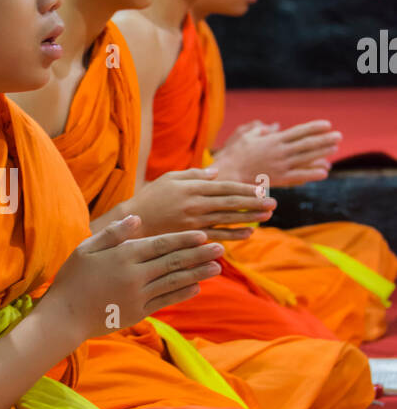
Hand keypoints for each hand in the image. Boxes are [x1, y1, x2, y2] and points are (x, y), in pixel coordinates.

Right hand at [45, 214, 223, 340]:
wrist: (64, 317)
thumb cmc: (72, 279)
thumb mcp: (86, 249)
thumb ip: (113, 234)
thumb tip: (137, 219)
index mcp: (124, 255)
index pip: (162, 244)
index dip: (184, 239)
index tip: (203, 235)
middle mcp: (135, 275)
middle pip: (174, 262)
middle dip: (199, 254)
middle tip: (220, 247)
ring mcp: (139, 295)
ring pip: (175, 281)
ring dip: (198, 273)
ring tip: (217, 266)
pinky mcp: (139, 312)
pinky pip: (167, 299)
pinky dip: (183, 292)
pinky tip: (197, 286)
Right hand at [132, 167, 276, 240]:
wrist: (133, 221)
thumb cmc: (150, 197)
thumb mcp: (170, 178)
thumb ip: (194, 174)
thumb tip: (217, 173)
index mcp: (192, 187)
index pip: (224, 186)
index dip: (245, 188)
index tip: (262, 188)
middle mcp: (196, 204)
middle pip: (230, 202)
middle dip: (254, 202)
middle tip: (273, 202)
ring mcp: (194, 221)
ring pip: (227, 218)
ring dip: (249, 217)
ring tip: (267, 216)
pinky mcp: (191, 235)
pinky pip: (217, 235)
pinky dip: (233, 234)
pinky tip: (248, 233)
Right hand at [214, 120, 340, 186]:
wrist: (229, 174)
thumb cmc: (235, 154)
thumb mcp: (246, 136)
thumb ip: (262, 130)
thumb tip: (274, 127)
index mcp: (273, 140)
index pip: (299, 132)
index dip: (314, 128)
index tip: (328, 124)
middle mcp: (280, 152)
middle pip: (307, 144)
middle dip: (324, 140)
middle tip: (339, 136)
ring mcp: (281, 166)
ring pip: (306, 158)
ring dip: (322, 153)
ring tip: (335, 149)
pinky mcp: (279, 179)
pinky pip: (299, 176)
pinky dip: (312, 174)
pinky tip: (324, 172)